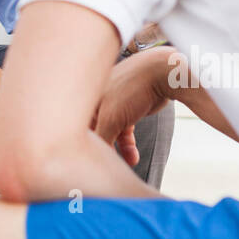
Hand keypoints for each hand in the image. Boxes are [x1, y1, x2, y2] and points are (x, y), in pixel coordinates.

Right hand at [91, 46, 176, 165]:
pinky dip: (128, 144)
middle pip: (93, 130)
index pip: (77, 124)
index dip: (81, 142)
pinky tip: (134, 157)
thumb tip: (94, 160)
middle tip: (108, 165)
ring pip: (110, 132)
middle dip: (102, 148)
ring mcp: (113, 103)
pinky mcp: (128, 109)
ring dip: (118, 150)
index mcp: (86, 97)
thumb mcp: (110, 119)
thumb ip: (100, 139)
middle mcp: (96, 99)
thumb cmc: (131, 90)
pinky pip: (123, 130)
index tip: (88, 160)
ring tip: (130, 163)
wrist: (161, 74)